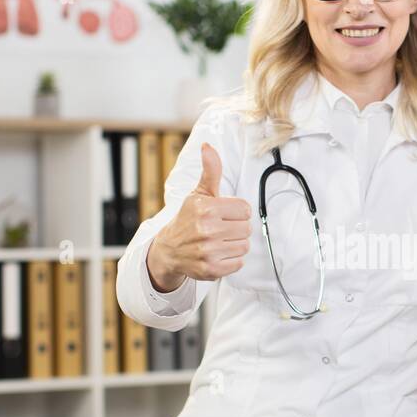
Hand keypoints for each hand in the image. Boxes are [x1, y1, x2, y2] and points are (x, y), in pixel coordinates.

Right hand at [146, 142, 251, 290]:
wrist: (169, 250)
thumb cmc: (188, 219)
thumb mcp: (199, 194)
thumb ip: (210, 171)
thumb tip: (208, 146)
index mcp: (206, 208)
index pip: (245, 209)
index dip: (237, 211)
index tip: (224, 214)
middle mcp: (207, 230)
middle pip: (246, 228)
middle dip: (236, 228)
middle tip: (221, 228)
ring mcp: (208, 251)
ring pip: (244, 246)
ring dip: (235, 244)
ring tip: (220, 241)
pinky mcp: (211, 269)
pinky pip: (238, 263)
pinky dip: (232, 260)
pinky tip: (218, 254)